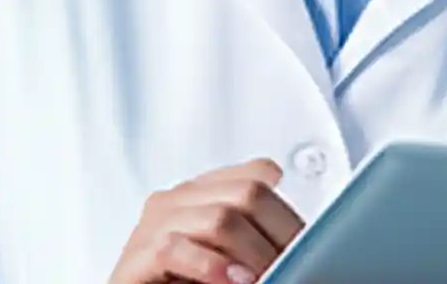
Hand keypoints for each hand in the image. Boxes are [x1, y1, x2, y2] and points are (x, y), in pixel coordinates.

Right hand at [109, 159, 303, 283]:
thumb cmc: (184, 282)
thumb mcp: (232, 258)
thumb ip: (255, 242)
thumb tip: (306, 246)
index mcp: (201, 194)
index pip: (257, 174)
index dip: (288, 211)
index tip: (309, 246)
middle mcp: (177, 202)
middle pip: (247, 192)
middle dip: (280, 234)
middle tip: (298, 266)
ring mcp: (153, 226)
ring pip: (218, 217)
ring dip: (253, 254)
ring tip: (267, 279)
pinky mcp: (136, 258)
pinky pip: (174, 248)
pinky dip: (209, 266)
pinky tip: (232, 281)